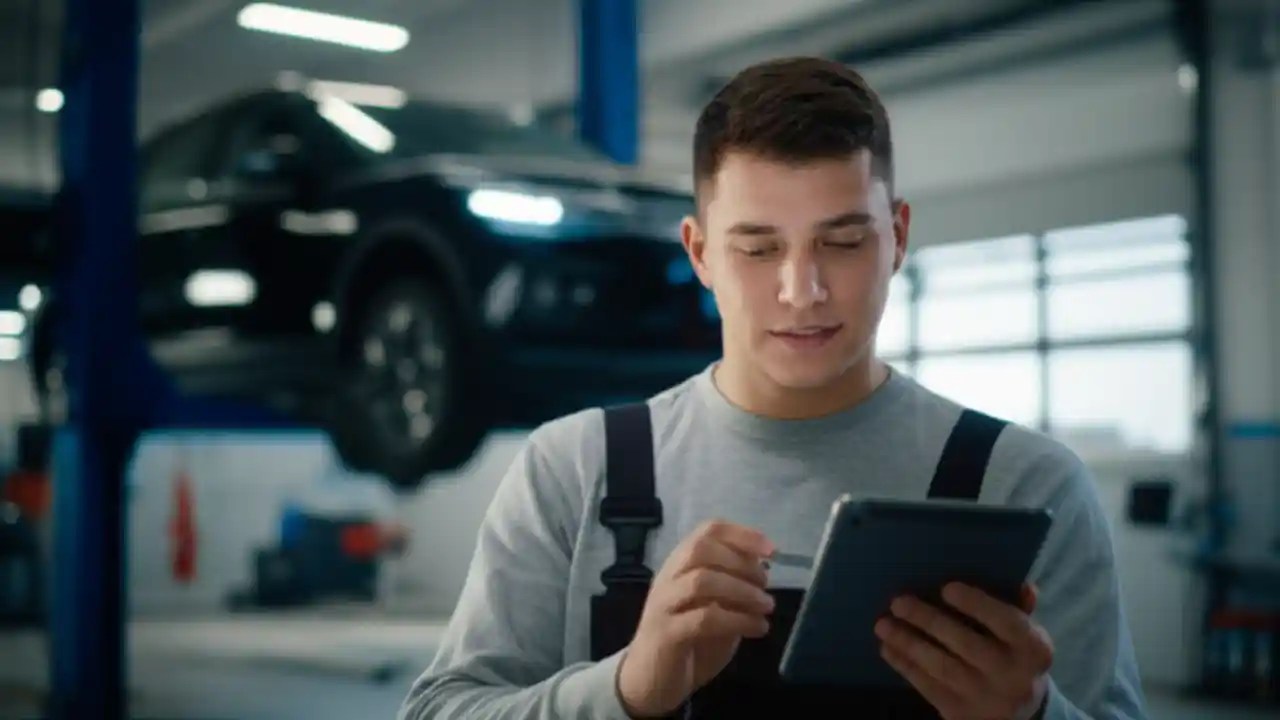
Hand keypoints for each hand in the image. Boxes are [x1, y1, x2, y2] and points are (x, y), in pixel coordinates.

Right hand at [616, 519, 774, 717]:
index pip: (707, 531)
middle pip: (701, 548)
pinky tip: (757, 628)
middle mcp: (668, 578)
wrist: (648, 683)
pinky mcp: (667, 634)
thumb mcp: (716, 611)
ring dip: (742, 591)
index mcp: (680, 566)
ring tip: (766, 607)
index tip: (771, 550)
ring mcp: (663, 605)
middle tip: (765, 586)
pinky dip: (738, 620)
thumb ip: (733, 589)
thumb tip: (763, 571)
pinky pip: (704, 619)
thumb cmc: (687, 644)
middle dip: (741, 562)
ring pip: (702, 581)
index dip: (742, 535)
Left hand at [874, 582, 1052, 719]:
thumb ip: (1019, 607)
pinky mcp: (961, 713)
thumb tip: (1022, 585)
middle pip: (966, 644)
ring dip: (908, 643)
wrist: (1021, 715)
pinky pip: (927, 687)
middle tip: (898, 602)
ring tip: (883, 624)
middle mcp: (1011, 675)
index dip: (976, 604)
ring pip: (942, 667)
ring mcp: (985, 697)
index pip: (1006, 622)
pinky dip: (904, 666)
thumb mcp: (1026, 634)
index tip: (946, 588)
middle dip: (929, 621)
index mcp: (1033, 648)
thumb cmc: (1015, 658)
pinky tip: (887, 648)